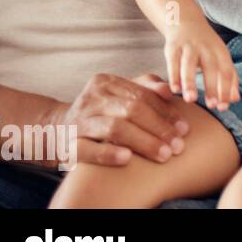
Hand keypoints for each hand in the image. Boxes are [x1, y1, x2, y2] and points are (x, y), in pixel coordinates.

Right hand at [45, 73, 189, 166]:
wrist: (56, 128)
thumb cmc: (101, 111)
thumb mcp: (120, 94)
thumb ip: (145, 87)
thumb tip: (168, 90)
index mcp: (106, 82)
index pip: (142, 96)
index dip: (166, 112)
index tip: (185, 128)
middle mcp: (91, 98)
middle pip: (132, 110)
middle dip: (159, 129)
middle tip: (178, 145)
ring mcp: (78, 120)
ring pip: (115, 128)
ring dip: (143, 142)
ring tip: (164, 155)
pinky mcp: (67, 143)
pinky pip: (88, 149)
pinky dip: (108, 153)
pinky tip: (127, 158)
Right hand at [164, 19, 239, 110]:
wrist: (185, 21)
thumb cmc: (206, 45)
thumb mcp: (220, 57)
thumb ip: (229, 77)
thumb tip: (235, 99)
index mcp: (221, 52)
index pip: (227, 71)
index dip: (226, 89)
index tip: (223, 107)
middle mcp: (206, 48)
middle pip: (211, 68)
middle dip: (212, 88)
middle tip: (212, 106)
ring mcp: (189, 46)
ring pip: (189, 65)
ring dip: (190, 82)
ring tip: (191, 100)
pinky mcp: (173, 47)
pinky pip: (173, 62)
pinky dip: (174, 76)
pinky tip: (175, 90)